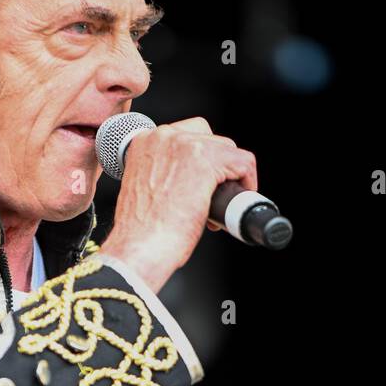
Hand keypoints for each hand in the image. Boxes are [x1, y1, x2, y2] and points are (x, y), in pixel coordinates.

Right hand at [96, 118, 257, 293]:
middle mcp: (161, 137)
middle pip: (209, 139)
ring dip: (230, 176)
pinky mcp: (206, 161)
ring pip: (228, 149)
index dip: (200, 163)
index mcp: (143, 143)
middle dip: (217, 169)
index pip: (185, 137)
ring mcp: (184, 145)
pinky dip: (246, 183)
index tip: (200, 185)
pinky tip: (236, 202)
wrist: (138, 248)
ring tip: (221, 205)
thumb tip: (186, 181)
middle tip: (211, 198)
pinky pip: (243, 162)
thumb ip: (160, 176)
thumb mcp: (144, 191)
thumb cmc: (138, 232)